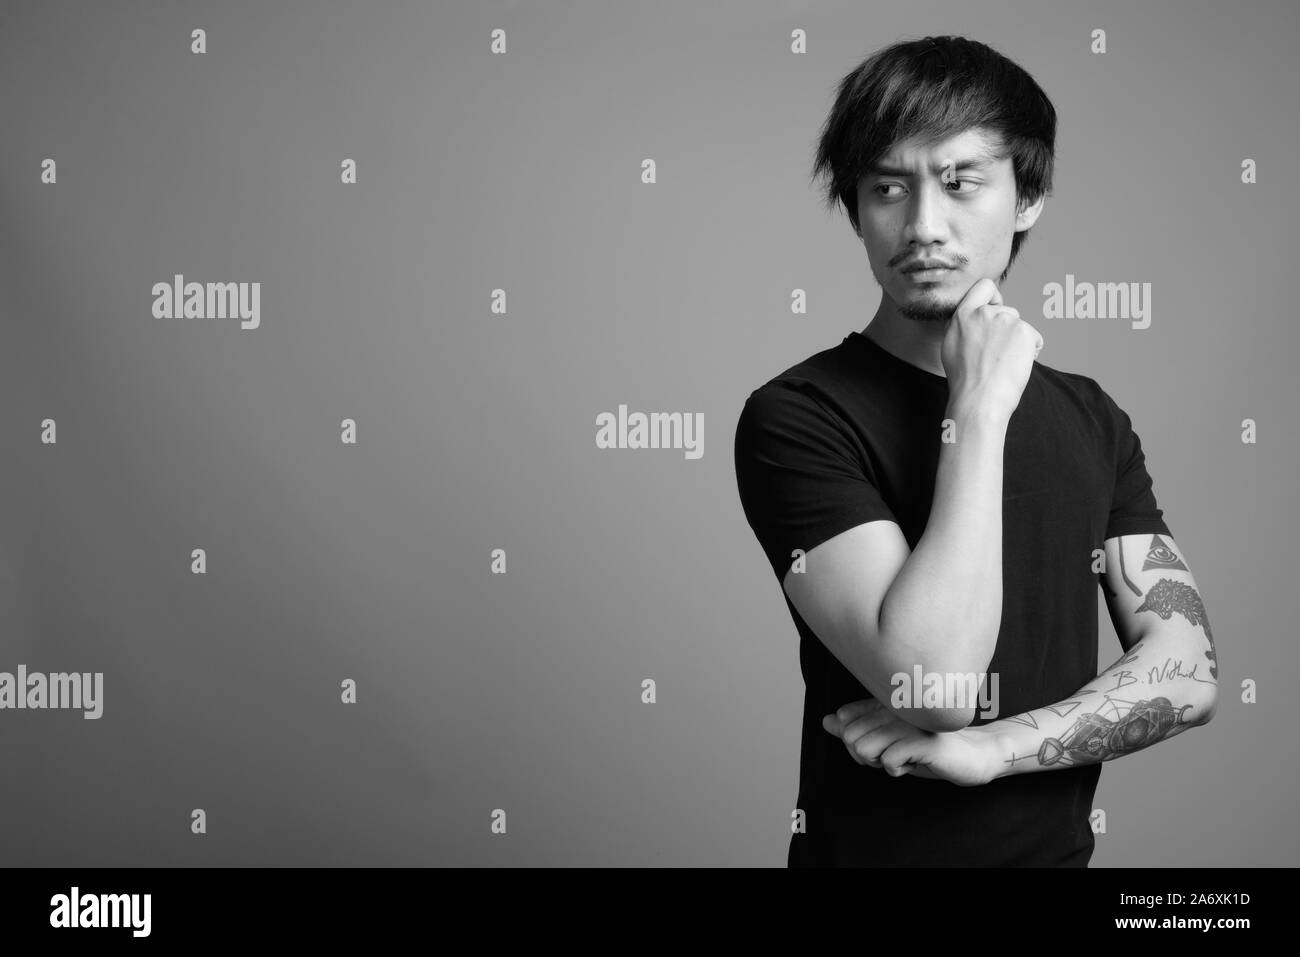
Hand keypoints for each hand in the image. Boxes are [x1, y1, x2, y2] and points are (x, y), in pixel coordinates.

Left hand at [822, 698, 1002, 786]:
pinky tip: (915, 762)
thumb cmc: (926, 749)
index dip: (856, 742)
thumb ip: (857, 730)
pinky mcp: (922, 738)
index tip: (881, 745)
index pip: (845, 720)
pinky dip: (898, 770)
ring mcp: (907, 720)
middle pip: (850, 737)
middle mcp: (894, 705)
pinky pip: (888, 761)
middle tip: (893, 755)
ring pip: (863, 747)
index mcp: (884, 701)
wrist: (970, 756)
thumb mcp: (887, 742)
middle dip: (867, 756)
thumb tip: (827, 720)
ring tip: (903, 757)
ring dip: (881, 763)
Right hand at [940, 278, 1042, 420]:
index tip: (996, 308)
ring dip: (1018, 341)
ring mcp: (1006, 320)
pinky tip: (1016, 366)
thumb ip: (963, 326)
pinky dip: (1030, 351)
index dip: (993, 297)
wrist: (980, 399)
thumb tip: (972, 319)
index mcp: (963, 316)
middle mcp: (984, 313)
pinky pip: (1034, 338)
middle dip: (1007, 329)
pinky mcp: (1025, 331)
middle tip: (997, 355)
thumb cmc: (965, 381)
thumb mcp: (951, 346)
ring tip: (1005, 363)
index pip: (984, 287)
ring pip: (1020, 326)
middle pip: (1006, 311)